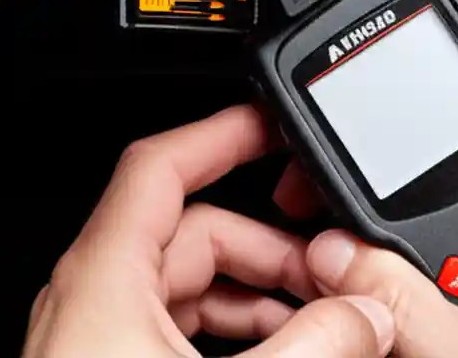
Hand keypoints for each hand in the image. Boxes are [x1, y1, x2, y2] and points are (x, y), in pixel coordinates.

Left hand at [24, 105, 395, 357]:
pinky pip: (180, 331)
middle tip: (334, 271)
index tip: (272, 123)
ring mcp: (100, 342)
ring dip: (259, 297)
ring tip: (322, 325)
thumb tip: (362, 314)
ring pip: (191, 286)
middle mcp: (94, 300)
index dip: (221, 133)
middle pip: (194, 232)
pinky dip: (236, 335)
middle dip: (271, 245)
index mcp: (104, 277)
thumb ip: (312, 347)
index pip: (161, 166)